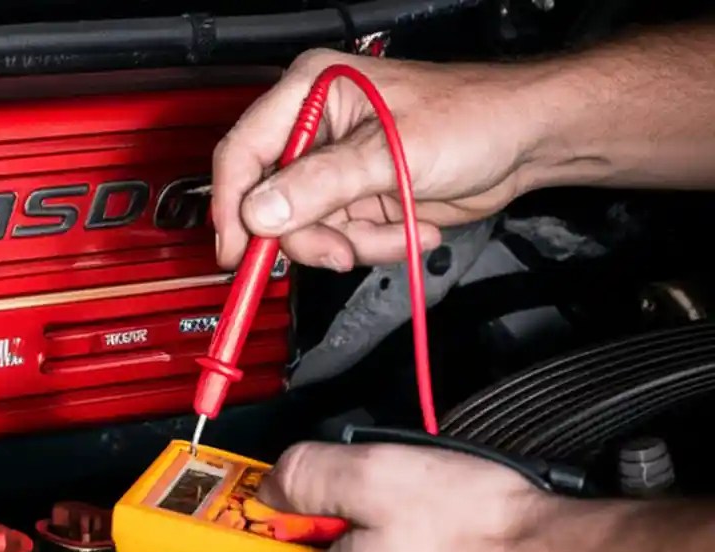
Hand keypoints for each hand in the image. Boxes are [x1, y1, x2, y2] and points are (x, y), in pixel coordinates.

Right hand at [212, 49, 543, 271]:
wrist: (525, 141)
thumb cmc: (474, 116)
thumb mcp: (393, 151)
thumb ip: (322, 184)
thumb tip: (261, 212)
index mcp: (310, 92)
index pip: (244, 151)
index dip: (234, 204)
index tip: (237, 250)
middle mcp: (314, 129)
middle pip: (271, 202)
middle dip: (309, 234)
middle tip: (340, 251)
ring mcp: (333, 167)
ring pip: (306, 229)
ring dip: (352, 243)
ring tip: (397, 232)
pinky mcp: (355, 198)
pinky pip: (340, 238)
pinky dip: (372, 244)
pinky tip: (409, 228)